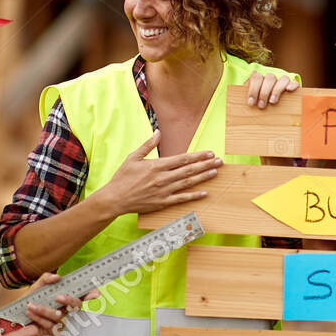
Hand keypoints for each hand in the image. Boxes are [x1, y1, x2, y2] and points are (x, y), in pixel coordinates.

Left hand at [23, 272, 91, 335]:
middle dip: (69, 301)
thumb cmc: (32, 299)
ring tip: (31, 305)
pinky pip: (49, 326)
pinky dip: (38, 318)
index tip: (96, 293)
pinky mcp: (54, 333)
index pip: (83, 295)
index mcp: (68, 298)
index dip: (92, 294)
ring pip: (59, 317)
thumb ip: (46, 278)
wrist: (18, 314)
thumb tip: (56, 277)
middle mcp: (68, 310)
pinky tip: (30, 312)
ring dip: (45, 310)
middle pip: (76, 306)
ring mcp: (62, 322)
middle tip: (58, 296)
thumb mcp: (37, 286)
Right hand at [98, 132, 220, 216]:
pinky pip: (181, 198)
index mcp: (156, 166)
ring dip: (203, 177)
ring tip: (215, 172)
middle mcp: (163, 178)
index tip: (209, 153)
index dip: (198, 156)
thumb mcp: (133, 157)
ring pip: (188, 183)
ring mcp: (164, 191)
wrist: (115, 198)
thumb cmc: (123, 177)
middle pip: (189, 170)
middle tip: (219, 161)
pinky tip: (204, 193)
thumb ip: (147, 145)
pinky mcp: (162, 202)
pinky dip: (194, 196)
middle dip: (206, 165)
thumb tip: (158, 132)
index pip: (182, 159)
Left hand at [246, 71, 298, 106]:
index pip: (256, 77)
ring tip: (272, 102)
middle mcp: (271, 79)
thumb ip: (249, 99)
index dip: (253, 89)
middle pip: (269, 78)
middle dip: (264, 92)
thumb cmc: (259, 105)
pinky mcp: (293, 86)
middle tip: (261, 106)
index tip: (251, 102)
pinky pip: (294, 82)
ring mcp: (283, 82)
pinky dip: (292, 84)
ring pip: (282, 79)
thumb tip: (246, 103)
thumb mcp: (253, 102)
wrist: (274, 109)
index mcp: (260, 79)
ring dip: (277, 90)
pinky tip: (289, 90)